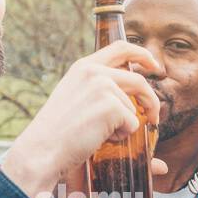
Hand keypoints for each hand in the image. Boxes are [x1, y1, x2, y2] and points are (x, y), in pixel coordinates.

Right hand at [4, 41, 163, 196]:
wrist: (42, 150)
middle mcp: (93, 71)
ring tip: (100, 135)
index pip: (121, 48)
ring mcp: (103, 87)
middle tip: (154, 117)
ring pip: (134, 108)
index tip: (154, 66)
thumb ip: (99, 93)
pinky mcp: (111, 106)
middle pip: (138, 80)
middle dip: (151, 100)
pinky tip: (99, 139)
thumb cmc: (57, 132)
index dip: (143, 54)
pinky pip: (132, 124)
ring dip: (125, 126)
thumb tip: (131, 101)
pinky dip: (122, 136)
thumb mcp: (75, 100)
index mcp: (84, 67)